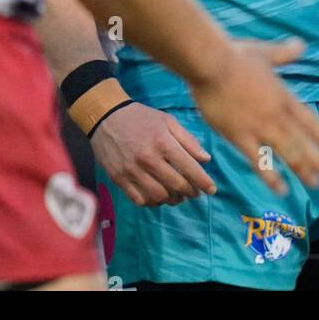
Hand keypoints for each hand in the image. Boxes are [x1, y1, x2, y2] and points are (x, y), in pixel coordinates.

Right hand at [90, 101, 215, 206]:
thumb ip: (188, 140)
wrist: (106, 116)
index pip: (189, 168)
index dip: (203, 182)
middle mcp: (148, 159)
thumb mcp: (168, 121)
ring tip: (179, 197)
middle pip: (176, 185)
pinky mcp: (118, 179)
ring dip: (173, 200)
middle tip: (195, 193)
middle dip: (190, 192)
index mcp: (163, 142)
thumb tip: (206, 159)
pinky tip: (159, 198)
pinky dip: (152, 203)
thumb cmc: (142, 117)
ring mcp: (132, 171)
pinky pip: (139, 199)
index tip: (212, 190)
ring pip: (158, 196)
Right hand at [190, 38, 318, 195]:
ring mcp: (259, 127)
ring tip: (316, 185)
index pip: (310, 120)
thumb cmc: (236, 55)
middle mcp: (276, 115)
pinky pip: (259, 161)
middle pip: (303, 141)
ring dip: (303, 170)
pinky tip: (282, 190)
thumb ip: (285, 53)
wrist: (211, 63)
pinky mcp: (240, 136)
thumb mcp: (266, 52)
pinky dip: (272, 176)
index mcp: (283, 96)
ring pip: (287, 153)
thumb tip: (300, 44)